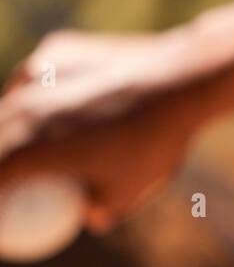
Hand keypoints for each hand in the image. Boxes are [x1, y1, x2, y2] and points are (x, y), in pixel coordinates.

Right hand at [0, 27, 211, 232]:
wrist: (182, 79)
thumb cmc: (153, 141)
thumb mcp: (129, 191)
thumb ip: (102, 210)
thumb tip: (91, 218)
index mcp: (33, 146)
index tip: (6, 212)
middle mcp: (26, 106)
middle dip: (1, 159)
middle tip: (13, 175)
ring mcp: (38, 71)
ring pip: (10, 103)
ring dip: (10, 123)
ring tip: (20, 139)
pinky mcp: (56, 48)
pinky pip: (35, 74)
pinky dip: (34, 90)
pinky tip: (47, 101)